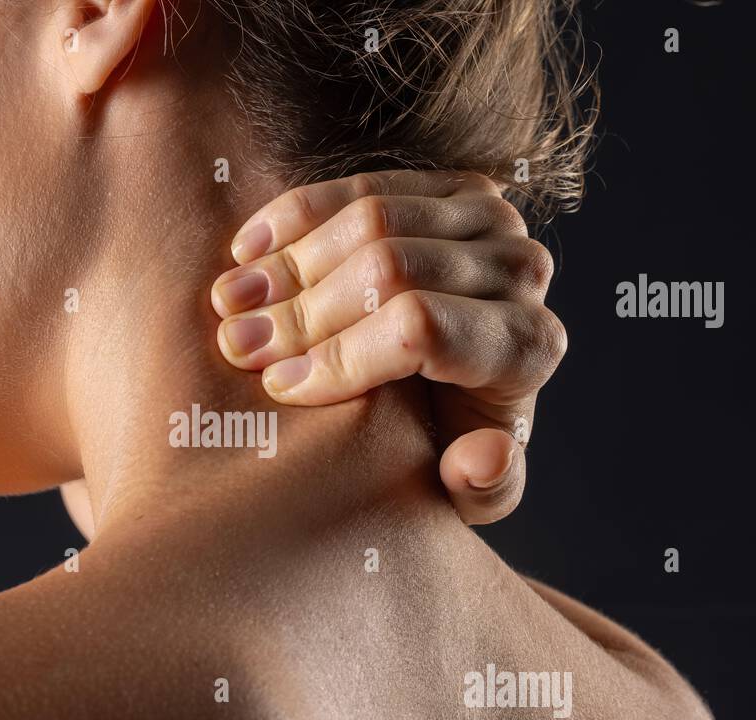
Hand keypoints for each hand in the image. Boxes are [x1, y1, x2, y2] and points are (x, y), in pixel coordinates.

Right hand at [210, 170, 565, 524]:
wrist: (468, 388)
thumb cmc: (455, 447)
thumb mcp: (473, 497)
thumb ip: (484, 492)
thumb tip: (481, 457)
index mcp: (527, 346)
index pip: (422, 329)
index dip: (341, 355)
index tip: (280, 385)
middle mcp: (520, 271)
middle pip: (391, 269)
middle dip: (301, 311)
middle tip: (235, 343)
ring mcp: (489, 220)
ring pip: (371, 220)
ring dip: (288, 263)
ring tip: (228, 301)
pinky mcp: (451, 188)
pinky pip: (363, 186)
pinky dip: (296, 215)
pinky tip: (245, 251)